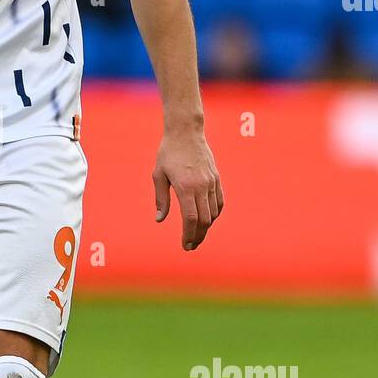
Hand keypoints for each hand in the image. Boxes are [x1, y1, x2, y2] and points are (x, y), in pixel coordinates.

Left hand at [153, 128, 223, 250]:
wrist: (186, 132)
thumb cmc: (168, 153)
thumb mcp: (158, 175)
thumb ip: (161, 199)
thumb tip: (160, 219)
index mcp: (185, 187)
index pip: (191, 218)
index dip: (189, 234)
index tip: (185, 245)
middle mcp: (201, 186)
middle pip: (204, 220)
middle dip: (198, 236)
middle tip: (191, 245)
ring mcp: (211, 182)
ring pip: (214, 213)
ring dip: (207, 227)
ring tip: (197, 235)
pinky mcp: (216, 178)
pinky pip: (219, 202)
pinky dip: (215, 214)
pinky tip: (208, 220)